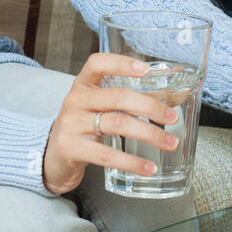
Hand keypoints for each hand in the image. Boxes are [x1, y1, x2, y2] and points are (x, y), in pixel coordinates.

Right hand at [42, 53, 179, 195]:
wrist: (51, 159)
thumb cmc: (84, 128)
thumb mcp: (102, 109)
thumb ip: (136, 100)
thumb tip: (179, 94)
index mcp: (83, 85)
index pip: (97, 63)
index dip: (121, 63)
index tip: (146, 70)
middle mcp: (75, 100)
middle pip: (117, 96)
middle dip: (150, 106)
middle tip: (172, 117)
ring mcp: (71, 124)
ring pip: (116, 124)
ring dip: (149, 134)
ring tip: (169, 143)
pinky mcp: (71, 148)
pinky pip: (106, 155)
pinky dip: (131, 162)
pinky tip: (148, 168)